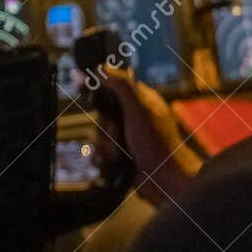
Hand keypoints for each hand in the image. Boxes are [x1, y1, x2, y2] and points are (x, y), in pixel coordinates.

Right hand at [96, 66, 202, 204]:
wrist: (165, 183)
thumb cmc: (158, 144)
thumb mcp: (138, 110)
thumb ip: (121, 87)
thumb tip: (103, 67)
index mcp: (140, 101)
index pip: (113, 87)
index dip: (98, 90)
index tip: (86, 91)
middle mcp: (133, 118)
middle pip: (101, 115)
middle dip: (105, 128)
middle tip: (119, 135)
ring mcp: (127, 138)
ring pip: (99, 136)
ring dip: (105, 147)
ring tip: (119, 154)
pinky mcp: (122, 157)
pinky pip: (100, 154)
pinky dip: (103, 160)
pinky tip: (112, 164)